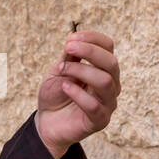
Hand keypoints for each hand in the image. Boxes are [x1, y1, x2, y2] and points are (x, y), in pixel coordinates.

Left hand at [35, 30, 119, 158]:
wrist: (47, 122)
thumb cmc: (56, 94)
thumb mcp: (60, 70)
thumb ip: (69, 56)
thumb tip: (73, 36)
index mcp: (103, 68)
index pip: (108, 47)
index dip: (92, 38)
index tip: (71, 38)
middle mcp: (111, 84)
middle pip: (111, 62)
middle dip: (89, 51)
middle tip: (67, 49)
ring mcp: (108, 103)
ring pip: (105, 81)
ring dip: (80, 71)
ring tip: (62, 70)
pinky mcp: (100, 121)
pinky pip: (94, 105)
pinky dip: (77, 94)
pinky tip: (64, 88)